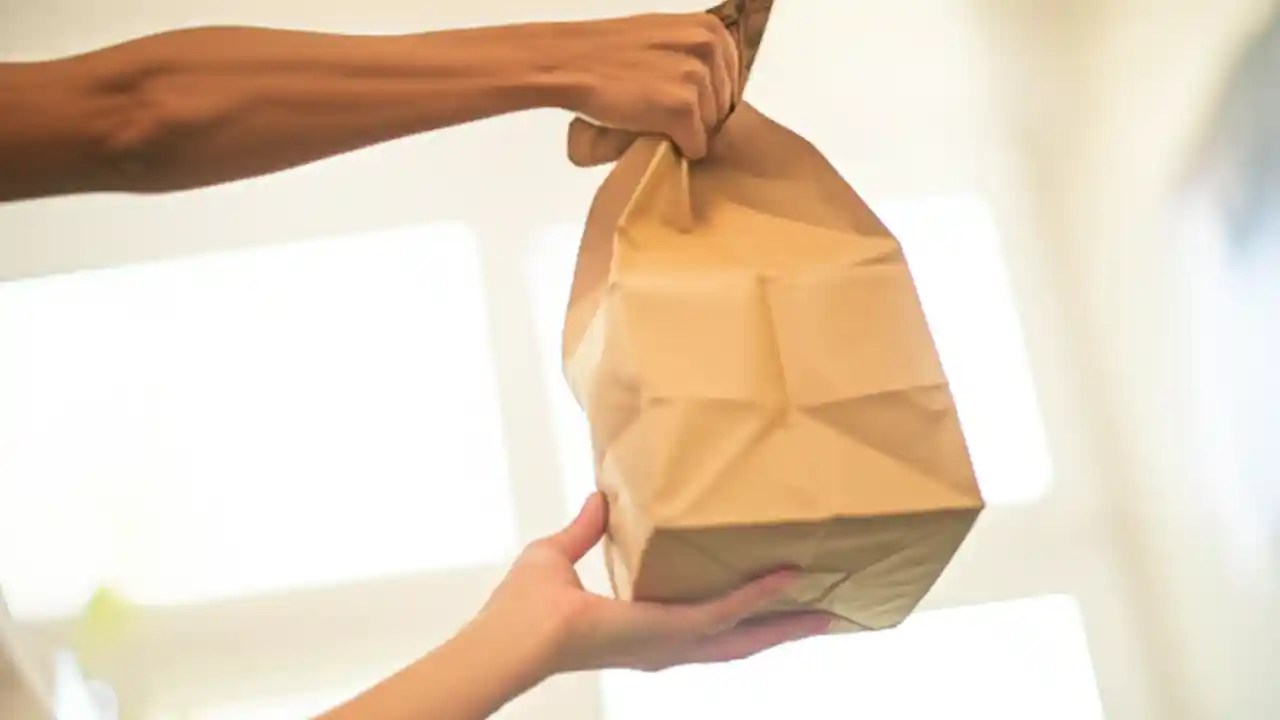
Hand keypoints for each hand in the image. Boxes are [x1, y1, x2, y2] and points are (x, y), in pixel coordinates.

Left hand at [469, 492, 830, 675]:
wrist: (511, 638)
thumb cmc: (521, 609)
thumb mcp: (559, 555)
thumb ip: (585, 529)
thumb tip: (599, 500)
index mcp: (643, 629)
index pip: (704, 623)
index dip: (741, 612)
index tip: (774, 597)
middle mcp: (665, 645)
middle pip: (739, 639)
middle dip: (782, 628)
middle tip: (825, 614)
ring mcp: (670, 642)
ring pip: (744, 633)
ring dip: (786, 619)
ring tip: (828, 608)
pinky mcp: (669, 631)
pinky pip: (725, 612)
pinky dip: (758, 595)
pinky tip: (787, 577)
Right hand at [545, 13, 740, 162]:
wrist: (570, 63)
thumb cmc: (609, 53)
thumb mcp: (663, 35)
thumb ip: (693, 51)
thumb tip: (716, 86)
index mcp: (711, 30)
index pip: (731, 82)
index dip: (707, 99)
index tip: (677, 101)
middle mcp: (710, 49)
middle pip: (723, 107)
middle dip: (698, 118)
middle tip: (659, 113)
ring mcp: (697, 78)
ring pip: (710, 128)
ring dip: (684, 133)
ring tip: (651, 119)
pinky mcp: (683, 108)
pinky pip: (696, 145)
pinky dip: (677, 149)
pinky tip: (652, 133)